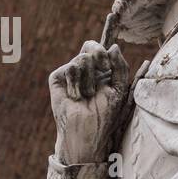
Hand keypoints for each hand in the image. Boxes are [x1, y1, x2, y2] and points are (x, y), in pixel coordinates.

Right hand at [48, 41, 130, 164]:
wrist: (87, 131)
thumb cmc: (104, 115)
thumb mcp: (119, 89)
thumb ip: (120, 67)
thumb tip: (114, 47)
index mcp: (99, 71)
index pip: (100, 49)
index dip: (104, 53)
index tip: (108, 68)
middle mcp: (84, 70)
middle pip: (91, 47)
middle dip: (100, 60)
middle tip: (100, 79)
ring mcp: (70, 73)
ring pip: (83, 58)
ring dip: (89, 80)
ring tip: (86, 96)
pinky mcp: (57, 78)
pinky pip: (70, 68)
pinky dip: (76, 83)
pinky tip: (75, 97)